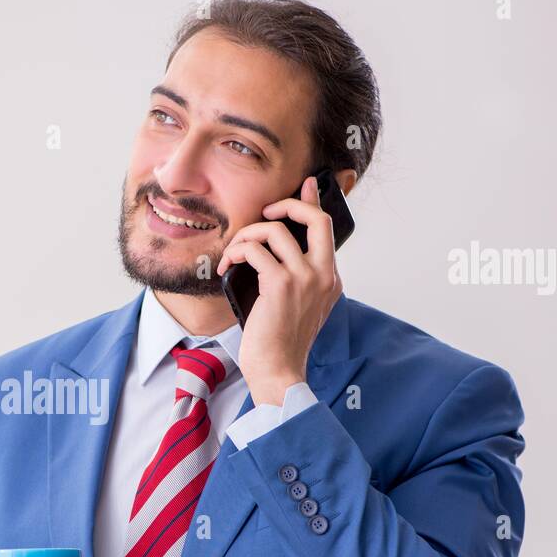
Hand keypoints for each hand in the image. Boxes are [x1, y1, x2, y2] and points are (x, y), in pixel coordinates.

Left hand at [215, 175, 342, 405]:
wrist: (278, 371)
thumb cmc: (279, 342)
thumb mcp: (294, 305)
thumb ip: (293, 276)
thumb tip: (274, 250)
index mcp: (330, 279)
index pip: (325, 228)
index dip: (312, 201)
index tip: (303, 185)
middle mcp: (324, 274)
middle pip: (314, 218)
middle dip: (287, 204)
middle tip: (264, 211)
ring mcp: (305, 278)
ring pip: (275, 231)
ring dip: (246, 236)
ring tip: (233, 254)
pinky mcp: (281, 284)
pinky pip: (254, 250)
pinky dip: (236, 253)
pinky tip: (227, 267)